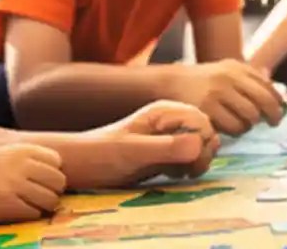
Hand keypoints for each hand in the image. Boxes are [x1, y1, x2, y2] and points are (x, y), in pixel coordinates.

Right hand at [0, 141, 64, 223]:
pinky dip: (29, 215)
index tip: (39, 179)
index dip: (51, 172)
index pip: (56, 161)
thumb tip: (52, 160)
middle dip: (51, 190)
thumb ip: (20, 150)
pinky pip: (34, 214)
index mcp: (17, 148)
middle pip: (58, 181)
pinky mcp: (3, 207)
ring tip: (26, 205)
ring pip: (50, 200)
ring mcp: (12, 186)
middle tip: (37, 196)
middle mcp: (18, 165)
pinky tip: (14, 212)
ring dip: (42, 205)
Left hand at [85, 100, 219, 185]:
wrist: (80, 166)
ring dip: (197, 161)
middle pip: (206, 133)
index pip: (203, 122)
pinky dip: (188, 167)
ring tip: (180, 173)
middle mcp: (170, 121)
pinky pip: (190, 158)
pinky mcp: (165, 154)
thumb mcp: (133, 152)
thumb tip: (199, 145)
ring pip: (201, 146)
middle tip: (186, 171)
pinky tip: (173, 174)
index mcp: (165, 112)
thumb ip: (166, 147)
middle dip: (203, 153)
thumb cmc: (101, 155)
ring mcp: (168, 138)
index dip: (202, 142)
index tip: (190, 161)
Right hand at [166, 59, 284, 134]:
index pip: (268, 85)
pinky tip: (230, 128)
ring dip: (251, 124)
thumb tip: (281, 95)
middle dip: (273, 115)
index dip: (278, 101)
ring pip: (250, 116)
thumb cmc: (204, 81)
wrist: (172, 82)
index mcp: (238, 67)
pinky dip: (236, 131)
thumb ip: (251, 79)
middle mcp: (230, 77)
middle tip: (273, 123)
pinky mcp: (207, 109)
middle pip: (264, 101)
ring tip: (244, 124)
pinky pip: (233, 126)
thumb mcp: (227, 71)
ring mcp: (218, 92)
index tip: (281, 110)